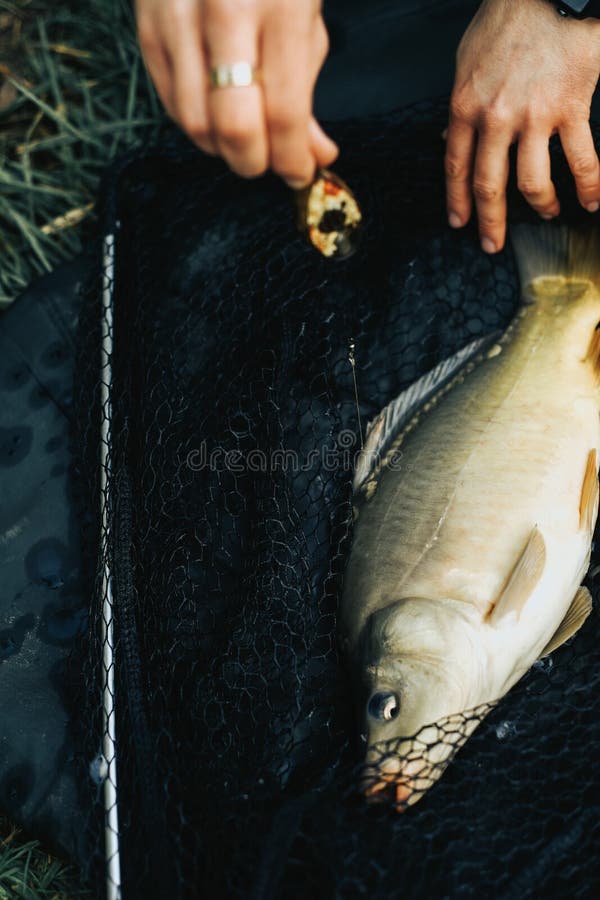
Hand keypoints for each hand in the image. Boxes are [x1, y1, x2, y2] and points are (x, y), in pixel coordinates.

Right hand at [135, 0, 337, 185]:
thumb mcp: (306, 14)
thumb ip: (308, 87)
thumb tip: (315, 154)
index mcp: (279, 5)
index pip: (283, 113)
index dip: (293, 159)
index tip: (301, 174)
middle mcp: (224, 11)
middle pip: (233, 128)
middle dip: (255, 163)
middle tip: (269, 164)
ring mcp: (179, 18)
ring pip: (194, 123)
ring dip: (223, 150)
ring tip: (245, 143)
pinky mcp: (149, 26)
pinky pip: (169, 102)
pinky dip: (196, 125)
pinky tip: (217, 119)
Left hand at [446, 0, 599, 252]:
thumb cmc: (506, 20)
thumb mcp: (466, 63)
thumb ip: (461, 106)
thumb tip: (452, 141)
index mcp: (465, 106)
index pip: (456, 166)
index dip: (457, 200)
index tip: (460, 223)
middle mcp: (496, 118)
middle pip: (489, 185)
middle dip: (490, 222)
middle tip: (493, 244)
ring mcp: (534, 117)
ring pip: (533, 182)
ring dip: (541, 206)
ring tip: (548, 215)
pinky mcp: (571, 109)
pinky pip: (581, 161)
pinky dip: (589, 187)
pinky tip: (591, 202)